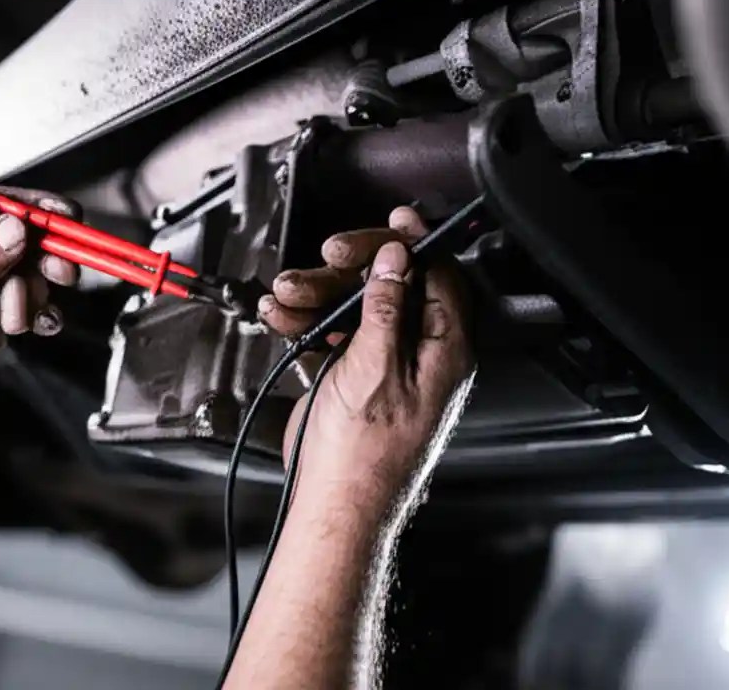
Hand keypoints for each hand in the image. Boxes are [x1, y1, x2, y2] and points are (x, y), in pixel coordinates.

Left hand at [0, 190, 79, 439]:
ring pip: (29, 272)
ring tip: (14, 321)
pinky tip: (34, 327)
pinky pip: (29, 304)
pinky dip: (40, 314)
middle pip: (18, 236)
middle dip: (42, 256)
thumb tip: (15, 228)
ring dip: (35, 294)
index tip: (64, 220)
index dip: (29, 210)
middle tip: (61, 274)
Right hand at [257, 206, 473, 509]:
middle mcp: (420, 357)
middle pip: (393, 288)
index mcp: (445, 353)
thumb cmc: (365, 457)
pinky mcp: (355, 382)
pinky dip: (309, 326)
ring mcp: (386, 369)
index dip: (417, 245)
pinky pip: (335, 339)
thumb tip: (396, 262)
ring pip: (357, 311)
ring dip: (319, 298)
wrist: (333, 507)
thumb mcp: (376, 368)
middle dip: (354, 270)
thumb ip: (387, 309)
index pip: (441, 279)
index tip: (396, 221)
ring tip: (287, 298)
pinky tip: (284, 321)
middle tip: (328, 256)